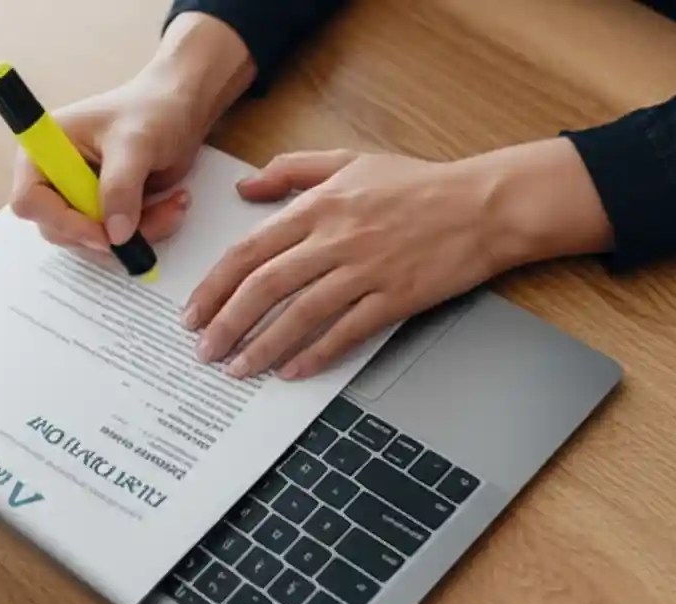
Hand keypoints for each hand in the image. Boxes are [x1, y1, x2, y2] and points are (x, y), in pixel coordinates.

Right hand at [9, 75, 198, 251]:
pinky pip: (118, 240)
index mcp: (45, 150)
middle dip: (110, 234)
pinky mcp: (105, 212)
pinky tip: (173, 206)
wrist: (181, 111)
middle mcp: (55, 178)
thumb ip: (121, 187)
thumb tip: (115, 235)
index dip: (62, 223)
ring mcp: (80, 198)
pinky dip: (148, 232)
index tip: (104, 234)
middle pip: (61, 231)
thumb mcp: (135, 144)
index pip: (30, 201)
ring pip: (94, 242)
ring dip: (138, 235)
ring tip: (174, 206)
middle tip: (156, 218)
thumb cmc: (151, 111)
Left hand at [183, 139, 612, 379]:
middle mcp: (335, 239)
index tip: (193, 311)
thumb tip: (246, 189)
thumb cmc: (418, 184)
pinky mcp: (394, 298)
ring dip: (262, 346)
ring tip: (238, 368)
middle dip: (227, 323)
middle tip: (204, 350)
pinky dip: (315, 354)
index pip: (249, 250)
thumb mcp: (349, 160)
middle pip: (265, 287)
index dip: (214, 285)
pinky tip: (292, 370)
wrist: (482, 205)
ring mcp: (365, 270)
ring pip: (299, 314)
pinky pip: (346, 331)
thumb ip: (292, 170)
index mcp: (319, 206)